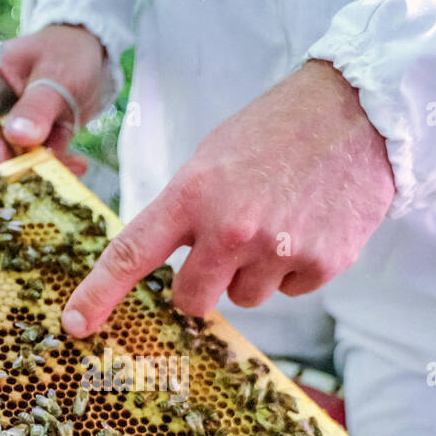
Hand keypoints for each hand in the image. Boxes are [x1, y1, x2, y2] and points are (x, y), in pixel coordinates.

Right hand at [0, 23, 107, 174]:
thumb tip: (17, 137)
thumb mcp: (56, 76)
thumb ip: (37, 106)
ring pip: (12, 164)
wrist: (89, 55)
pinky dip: (55, 168)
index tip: (11, 165)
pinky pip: (35, 165)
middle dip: (19, 167)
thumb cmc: (67, 53)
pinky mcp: (28, 144)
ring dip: (42, 171)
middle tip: (48, 177)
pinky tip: (79, 164)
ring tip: (75, 166)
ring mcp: (7, 130)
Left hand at [61, 60, 395, 337]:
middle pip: (191, 300)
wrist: (360, 111)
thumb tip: (166, 259)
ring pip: (244, 298)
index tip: (75, 324)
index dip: (98, 294)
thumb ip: (185, 210)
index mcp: (193, 194)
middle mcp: (231, 229)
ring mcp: (278, 251)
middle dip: (199, 285)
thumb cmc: (278, 130)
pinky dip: (295, 266)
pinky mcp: (321, 265)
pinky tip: (308, 223)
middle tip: (223, 247)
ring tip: (278, 219)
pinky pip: (289, 291)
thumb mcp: (213, 157)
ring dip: (253, 271)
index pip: (131, 254)